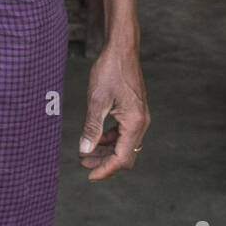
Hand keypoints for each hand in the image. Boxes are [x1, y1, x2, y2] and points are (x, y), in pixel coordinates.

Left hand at [78, 43, 149, 180]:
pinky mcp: (134, 110)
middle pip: (125, 155)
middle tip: (84, 165)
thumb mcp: (97, 100)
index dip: (106, 170)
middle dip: (105, 163)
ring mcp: (139, 116)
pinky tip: (96, 139)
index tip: (89, 176)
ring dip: (106, 152)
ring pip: (124, 144)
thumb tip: (85, 150)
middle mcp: (141, 122)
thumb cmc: (110, 70)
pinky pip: (124, 133)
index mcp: (135, 122)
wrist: (122, 49)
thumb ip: (92, 127)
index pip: (122, 158)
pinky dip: (110, 139)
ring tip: (86, 154)